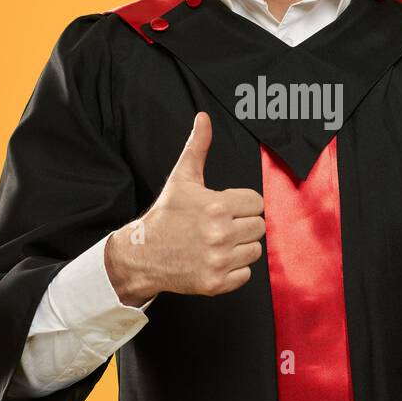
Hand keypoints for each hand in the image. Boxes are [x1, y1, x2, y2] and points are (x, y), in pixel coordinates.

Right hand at [104, 111, 265, 305]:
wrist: (142, 254)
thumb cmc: (166, 215)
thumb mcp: (182, 178)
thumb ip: (197, 147)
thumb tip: (204, 118)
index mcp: (217, 206)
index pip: (257, 203)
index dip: (242, 204)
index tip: (226, 208)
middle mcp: (220, 234)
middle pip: (259, 227)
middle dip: (243, 225)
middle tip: (221, 226)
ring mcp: (218, 260)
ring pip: (254, 250)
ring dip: (240, 247)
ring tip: (218, 243)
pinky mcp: (216, 283)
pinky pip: (245, 275)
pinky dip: (234, 270)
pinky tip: (215, 260)